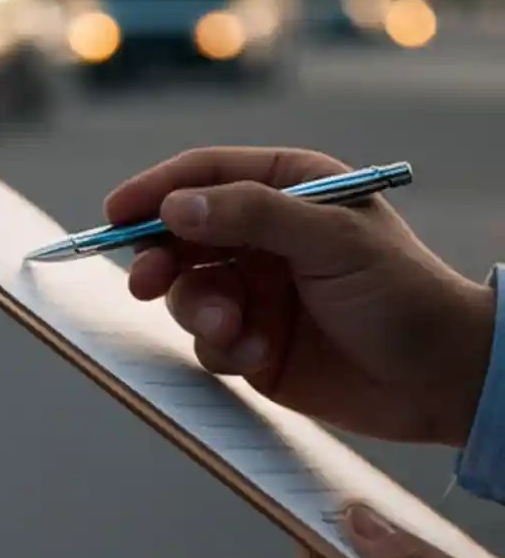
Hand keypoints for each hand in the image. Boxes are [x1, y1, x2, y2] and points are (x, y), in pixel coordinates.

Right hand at [105, 147, 494, 445]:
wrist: (441, 381)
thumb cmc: (402, 294)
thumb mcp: (330, 240)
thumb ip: (251, 215)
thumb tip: (174, 206)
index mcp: (287, 190)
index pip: (204, 176)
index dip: (155, 191)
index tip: (115, 213)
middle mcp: (264, 237)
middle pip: (180, 236)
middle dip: (161, 260)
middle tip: (144, 283)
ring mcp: (255, 290)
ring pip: (187, 292)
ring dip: (199, 311)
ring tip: (231, 329)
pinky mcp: (252, 341)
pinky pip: (207, 341)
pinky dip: (224, 348)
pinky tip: (261, 354)